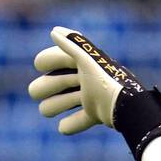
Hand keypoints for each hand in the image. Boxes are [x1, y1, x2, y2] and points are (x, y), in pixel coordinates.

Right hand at [29, 25, 144, 133]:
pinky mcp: (100, 114)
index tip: (37, 64)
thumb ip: (72, 45)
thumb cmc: (106, 82)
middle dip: (48, 86)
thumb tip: (54, 31)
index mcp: (88, 64)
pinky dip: (74, 123)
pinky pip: (85, 119)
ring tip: (43, 111)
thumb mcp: (87, 61)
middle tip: (32, 92)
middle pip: (65, 81)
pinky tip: (62, 128)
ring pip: (72, 100)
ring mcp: (96, 97)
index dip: (51, 59)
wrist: (127, 108)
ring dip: (56, 105)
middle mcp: (92, 79)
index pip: (66, 58)